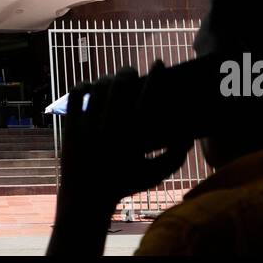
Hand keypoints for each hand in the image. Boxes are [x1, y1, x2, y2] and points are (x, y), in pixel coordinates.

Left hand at [47, 63, 190, 255]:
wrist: (88, 199)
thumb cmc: (125, 184)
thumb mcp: (155, 174)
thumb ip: (176, 156)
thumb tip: (190, 134)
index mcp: (135, 137)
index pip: (150, 95)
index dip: (157, 75)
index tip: (160, 63)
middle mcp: (112, 129)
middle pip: (122, 85)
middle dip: (128, 72)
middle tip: (131, 72)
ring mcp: (89, 127)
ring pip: (99, 88)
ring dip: (107, 78)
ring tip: (112, 79)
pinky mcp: (71, 127)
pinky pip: (75, 97)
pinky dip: (83, 86)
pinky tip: (89, 86)